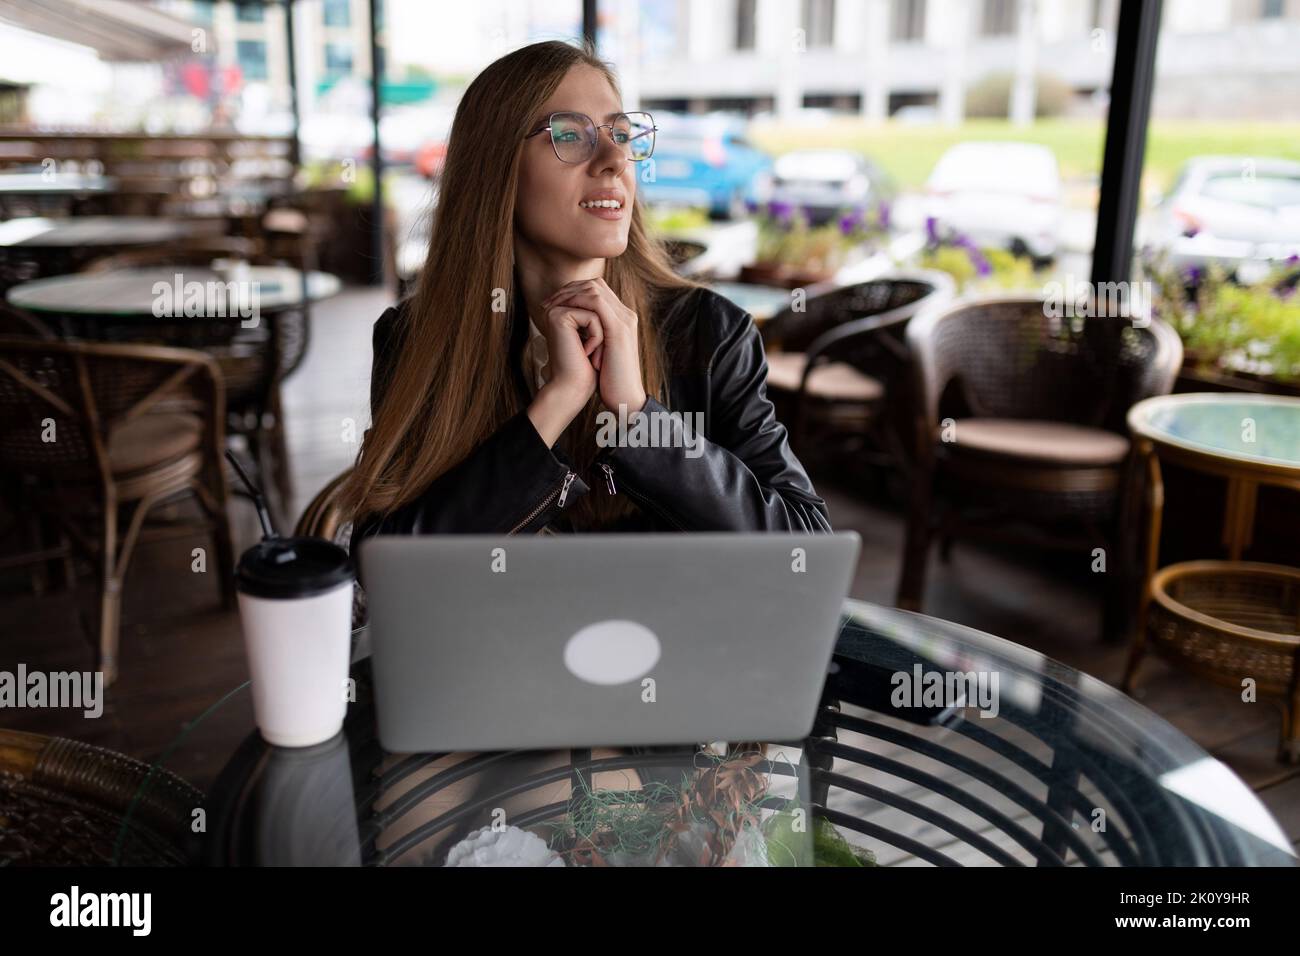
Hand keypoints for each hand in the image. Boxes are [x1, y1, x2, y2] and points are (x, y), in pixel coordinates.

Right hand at [526, 302, 602, 445]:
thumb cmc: (586, 368)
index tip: (594, 348)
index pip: (596, 305)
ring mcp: (556, 311)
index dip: (604, 325)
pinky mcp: (559, 317)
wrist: (574, 388)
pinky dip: (597, 337)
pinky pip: (593, 318)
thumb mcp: (595, 337)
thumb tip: (608, 301)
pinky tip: (585, 353)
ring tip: (591, 353)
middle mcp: (557, 307)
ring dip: (601, 334)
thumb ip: (598, 316)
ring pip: (596, 310)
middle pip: (597, 305)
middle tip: (593, 352)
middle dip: (603, 329)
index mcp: (563, 310)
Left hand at [544, 278, 646, 412]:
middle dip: (568, 289)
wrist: (626, 397)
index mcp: (621, 320)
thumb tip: (571, 331)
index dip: (573, 292)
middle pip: (596, 284)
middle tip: (549, 302)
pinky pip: (596, 302)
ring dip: (569, 294)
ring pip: (595, 289)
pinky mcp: (618, 329)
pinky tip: (562, 311)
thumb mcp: (599, 353)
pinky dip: (576, 303)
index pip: (597, 291)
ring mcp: (624, 320)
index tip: (553, 303)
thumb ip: (591, 337)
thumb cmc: (610, 381)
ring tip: (552, 306)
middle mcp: (625, 315)